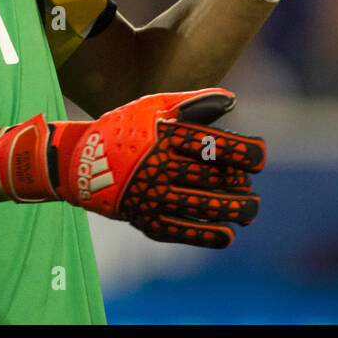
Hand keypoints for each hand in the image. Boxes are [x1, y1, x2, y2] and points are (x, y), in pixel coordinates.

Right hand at [0, 88, 265, 247]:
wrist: (77, 162)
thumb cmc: (123, 127)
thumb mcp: (152, 106)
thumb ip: (192, 102)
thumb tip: (232, 100)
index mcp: (165, 136)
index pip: (213, 145)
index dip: (243, 152)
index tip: (260, 158)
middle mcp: (160, 166)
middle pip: (211, 178)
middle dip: (239, 185)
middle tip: (252, 189)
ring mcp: (151, 195)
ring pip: (199, 205)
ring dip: (230, 210)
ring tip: (249, 212)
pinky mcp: (143, 218)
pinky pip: (179, 230)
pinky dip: (204, 234)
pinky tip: (226, 236)